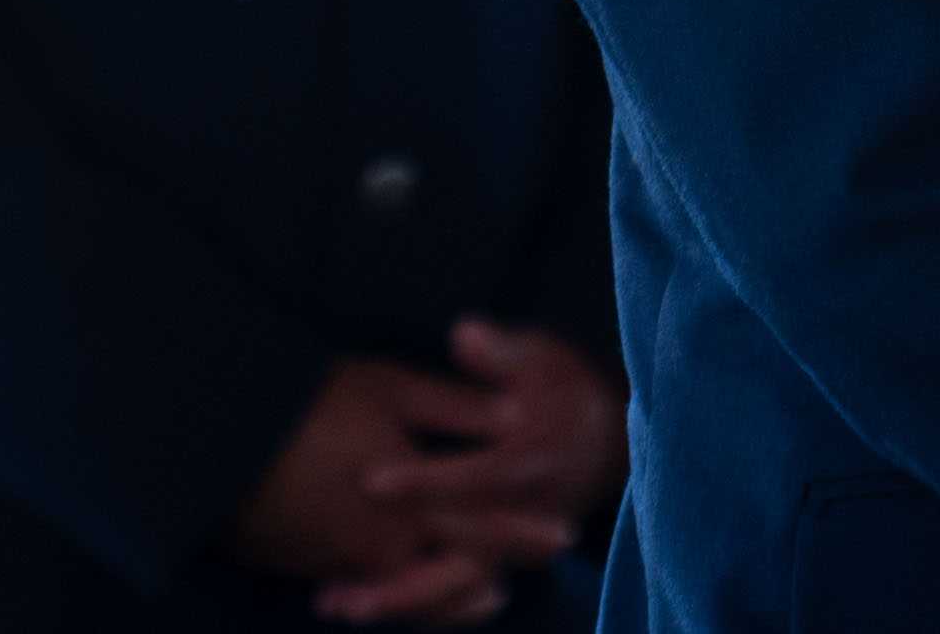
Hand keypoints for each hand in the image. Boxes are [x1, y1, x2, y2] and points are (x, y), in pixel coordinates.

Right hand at [227, 358, 514, 626]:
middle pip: (448, 576)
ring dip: (443, 598)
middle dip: (486, 577)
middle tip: (514, 583)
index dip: (523, 533)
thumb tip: (517, 416)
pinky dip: (392, 598)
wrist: (215, 439)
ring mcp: (339, 563)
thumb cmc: (309, 401)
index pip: (481, 526)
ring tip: (481, 598)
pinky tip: (398, 593)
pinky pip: (363, 593)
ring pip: (406, 595)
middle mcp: (378, 542)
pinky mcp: (307, 566)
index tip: (561, 533)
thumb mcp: (391, 388)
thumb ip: (456, 407)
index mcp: (407, 498)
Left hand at [350, 318, 629, 600]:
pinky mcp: (499, 559)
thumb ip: (502, 352)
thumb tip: (465, 335)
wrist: (606, 441)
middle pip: (466, 550)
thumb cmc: (564, 391)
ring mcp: (517, 545)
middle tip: (335, 568)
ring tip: (333, 601)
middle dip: (401, 565)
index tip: (372, 480)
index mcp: (540, 460)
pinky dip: (405, 604)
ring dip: (396, 597)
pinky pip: (452, 594)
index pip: (481, 478)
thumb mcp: (543, 359)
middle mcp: (532, 515)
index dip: (427, 482)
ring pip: (456, 584)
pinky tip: (349, 603)